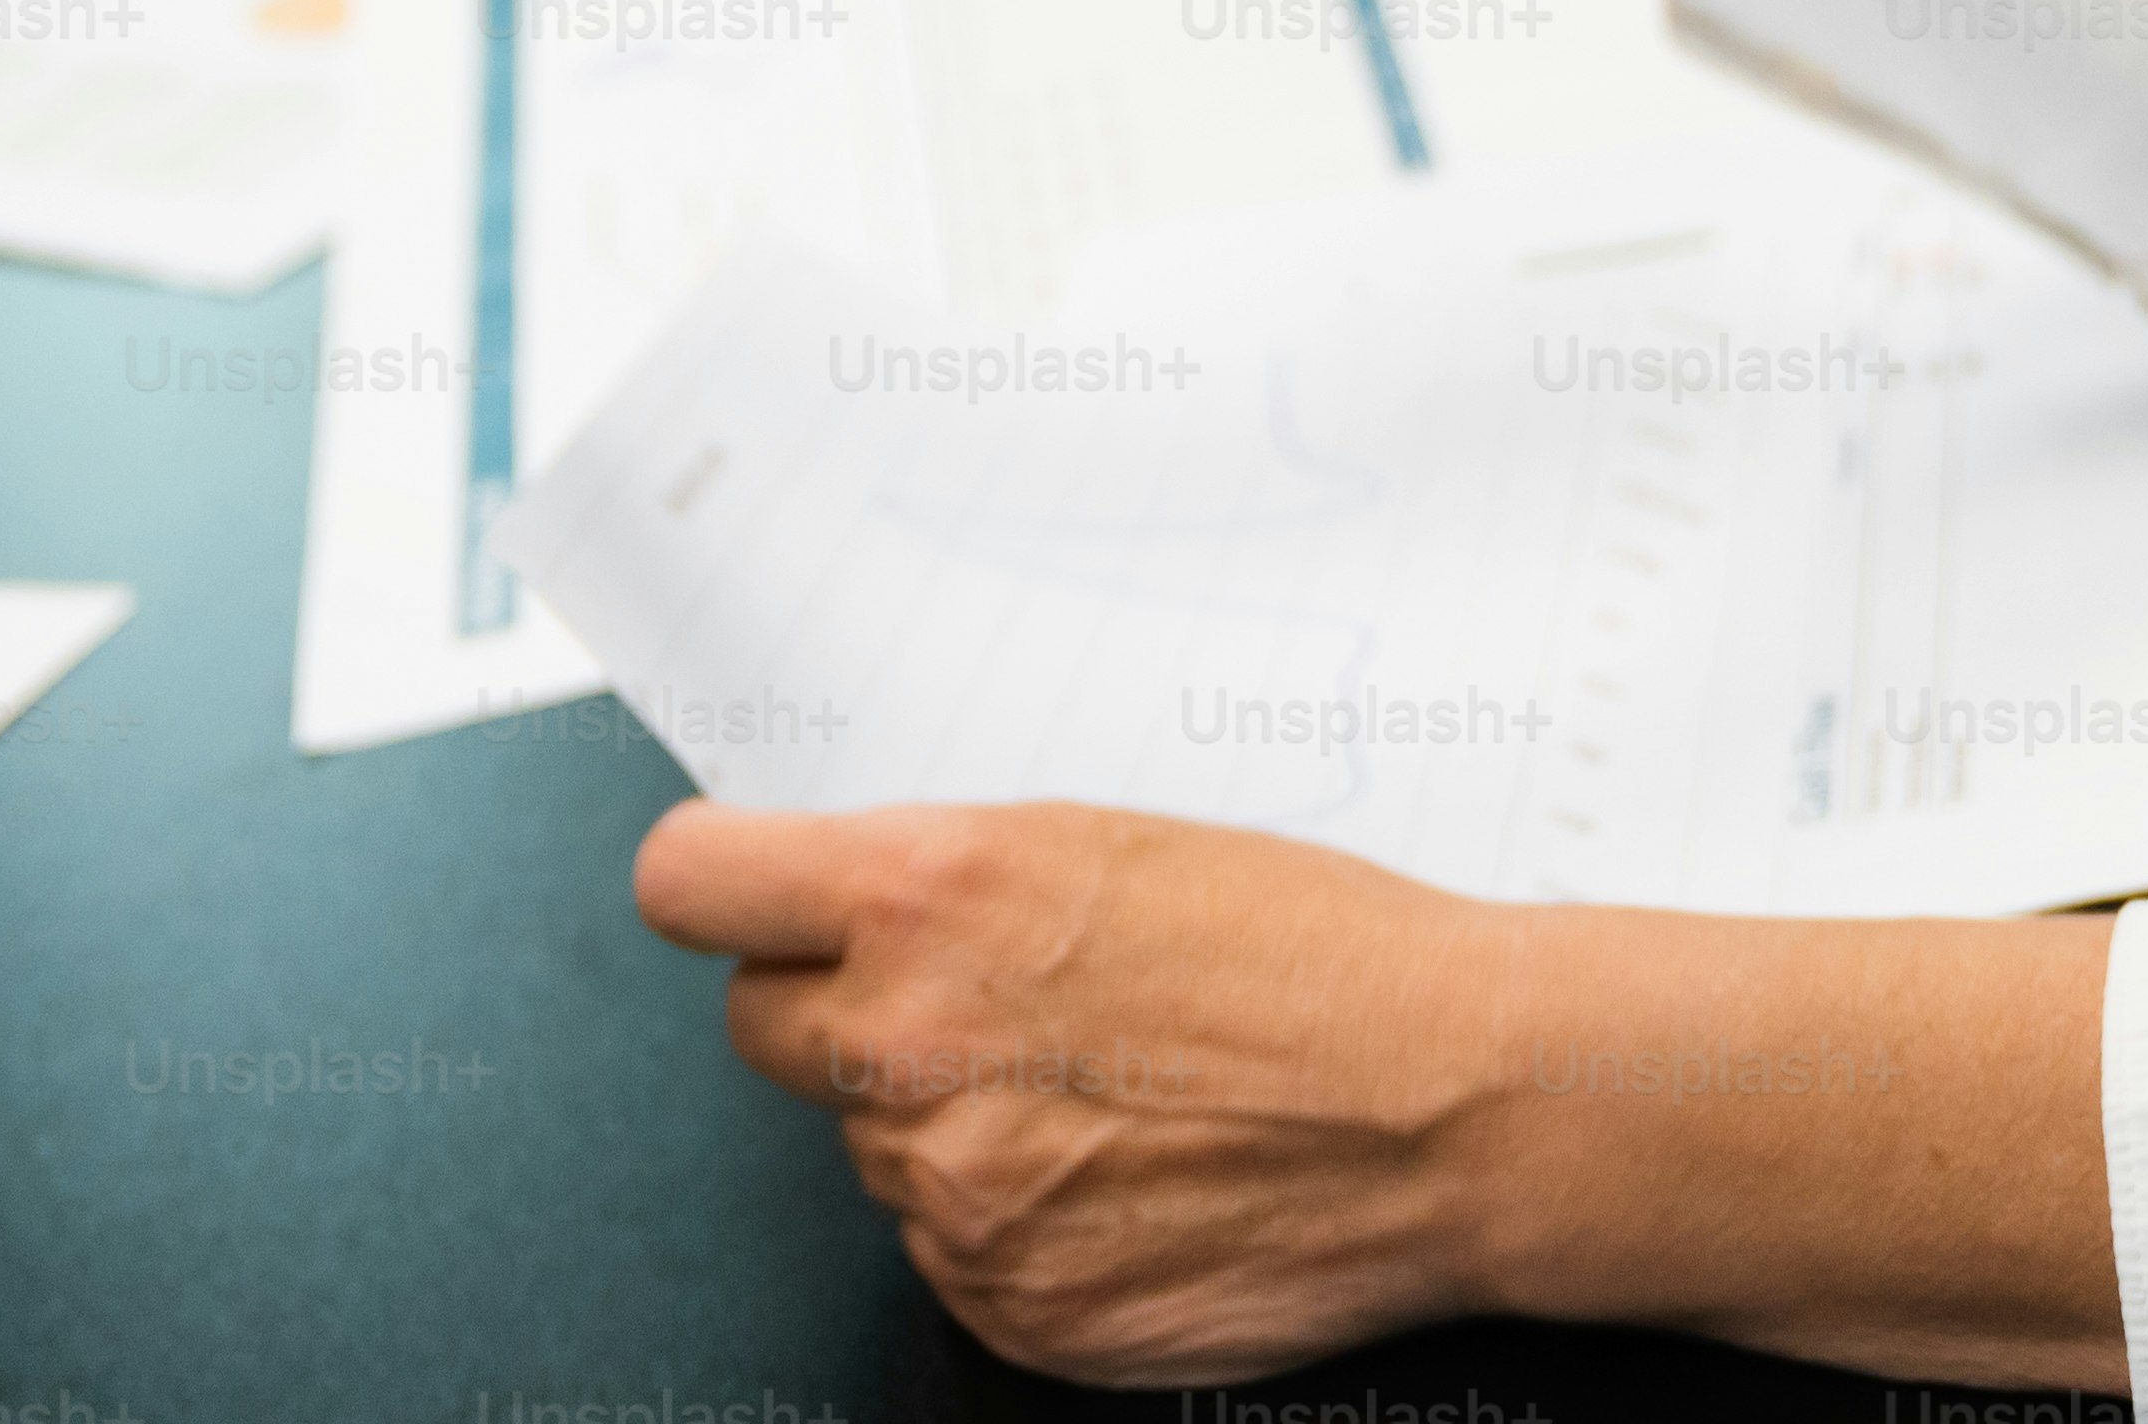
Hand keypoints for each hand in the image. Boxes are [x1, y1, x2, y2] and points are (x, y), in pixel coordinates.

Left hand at [636, 802, 1510, 1381]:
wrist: (1456, 1105)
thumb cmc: (1314, 951)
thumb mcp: (1106, 841)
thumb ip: (942, 879)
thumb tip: (841, 899)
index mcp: (925, 895)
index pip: (692, 883)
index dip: (721, 884)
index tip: (745, 891)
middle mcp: (906, 1046)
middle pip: (763, 1026)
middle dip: (843, 1010)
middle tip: (974, 1002)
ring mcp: (948, 1195)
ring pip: (872, 1148)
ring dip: (952, 1122)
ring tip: (1111, 1094)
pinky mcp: (1002, 1306)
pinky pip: (949, 1253)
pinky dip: (1018, 1223)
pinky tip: (1131, 1180)